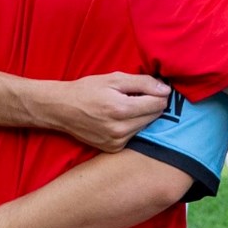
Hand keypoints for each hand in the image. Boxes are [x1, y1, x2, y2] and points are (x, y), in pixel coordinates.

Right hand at [41, 72, 171, 151]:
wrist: (61, 109)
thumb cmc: (88, 90)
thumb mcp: (115, 79)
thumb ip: (143, 83)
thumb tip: (166, 90)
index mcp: (120, 109)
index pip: (158, 104)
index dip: (158, 93)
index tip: (150, 87)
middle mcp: (120, 130)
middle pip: (155, 116)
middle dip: (150, 104)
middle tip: (134, 96)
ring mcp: (116, 142)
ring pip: (146, 126)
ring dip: (142, 115)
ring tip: (124, 106)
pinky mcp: (113, 148)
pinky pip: (135, 135)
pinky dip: (132, 125)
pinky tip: (119, 118)